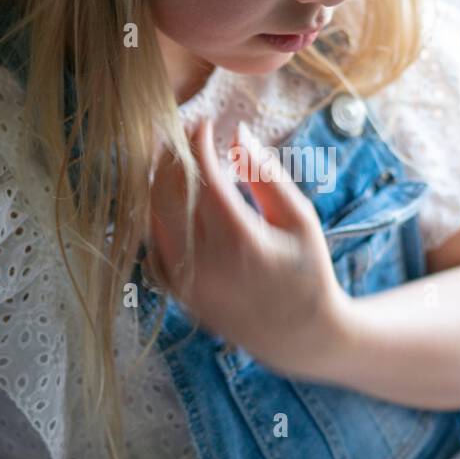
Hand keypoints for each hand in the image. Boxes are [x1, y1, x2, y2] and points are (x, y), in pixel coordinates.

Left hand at [146, 116, 348, 377]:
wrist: (300, 336)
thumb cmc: (307, 272)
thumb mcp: (300, 219)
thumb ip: (266, 175)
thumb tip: (236, 134)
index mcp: (239, 240)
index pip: (201, 175)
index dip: (198, 141)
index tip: (206, 122)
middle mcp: (204, 262)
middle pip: (166, 192)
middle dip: (172, 154)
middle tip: (184, 132)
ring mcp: (185, 280)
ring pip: (151, 216)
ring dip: (158, 181)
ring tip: (176, 158)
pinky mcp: (177, 293)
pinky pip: (151, 243)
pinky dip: (155, 215)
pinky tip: (169, 196)